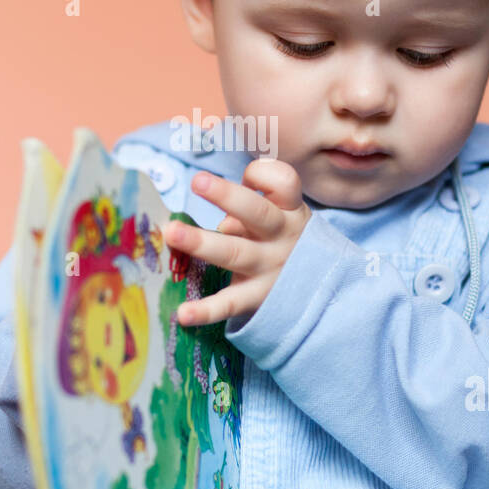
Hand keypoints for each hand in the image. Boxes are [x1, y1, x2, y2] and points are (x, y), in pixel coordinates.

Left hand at [163, 158, 311, 325]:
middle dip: (226, 196)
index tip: (247, 175)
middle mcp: (282, 237)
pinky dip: (206, 310)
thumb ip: (253, 207)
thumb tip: (225, 222)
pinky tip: (183, 314)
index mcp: (289, 210)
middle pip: (256, 213)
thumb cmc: (284, 238)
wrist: (317, 287)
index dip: (262, 175)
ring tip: (172, 233)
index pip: (283, 182)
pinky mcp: (256, 297)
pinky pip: (230, 303)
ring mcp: (269, 268)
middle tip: (197, 181)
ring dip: (202, 242)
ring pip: (235, 253)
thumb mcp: (283, 215)